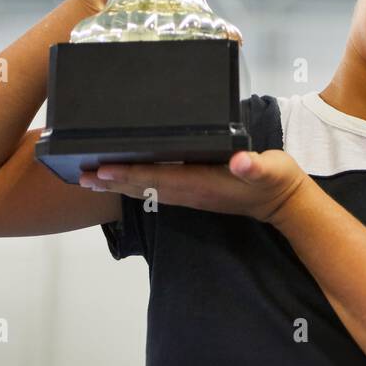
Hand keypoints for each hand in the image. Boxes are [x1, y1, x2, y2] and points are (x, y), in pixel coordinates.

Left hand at [80, 149, 309, 223]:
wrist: (284, 203)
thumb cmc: (277, 180)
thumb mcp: (271, 169)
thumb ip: (255, 166)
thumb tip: (241, 163)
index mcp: (203, 184)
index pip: (159, 179)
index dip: (130, 174)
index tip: (103, 169)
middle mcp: (192, 193)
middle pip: (144, 188)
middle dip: (113, 182)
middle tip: (81, 175)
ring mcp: (192, 197)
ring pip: (148, 192)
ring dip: (119, 186)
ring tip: (92, 179)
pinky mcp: (196, 195)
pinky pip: (158, 191)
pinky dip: (137, 185)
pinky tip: (125, 180)